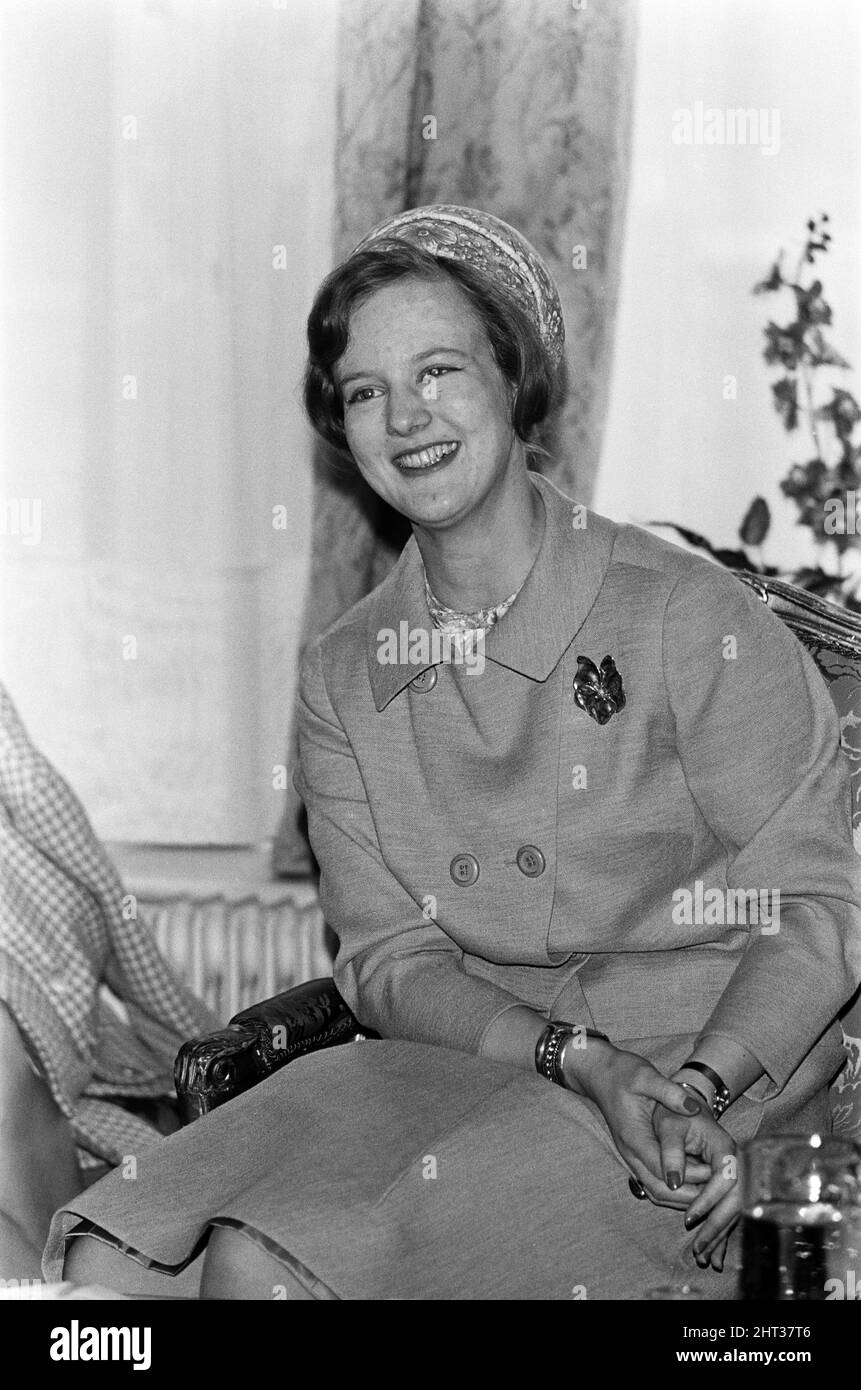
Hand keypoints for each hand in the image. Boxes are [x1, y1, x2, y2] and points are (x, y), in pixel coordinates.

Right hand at [567, 1041, 711, 1207]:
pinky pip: (653, 1183)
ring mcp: (631, 1157)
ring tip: (711, 1192)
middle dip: (688, 1196)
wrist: (599, 1074)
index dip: (687, 1176)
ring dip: (681, 1197)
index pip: (661, 1169)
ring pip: (655, 1191)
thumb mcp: (646, 1075)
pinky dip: (673, 1190)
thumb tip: (694, 1107)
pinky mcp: (635, 1156)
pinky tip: (695, 1183)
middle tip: (717, 1191)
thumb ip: (669, 1092)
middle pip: (659, 1189)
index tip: (713, 1175)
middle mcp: (630, 1152)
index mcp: (634, 1136)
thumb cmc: (622, 1073)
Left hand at [652, 1099, 740, 1271]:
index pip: (725, 1178)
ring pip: (731, 1211)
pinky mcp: (725, 1186)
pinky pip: (725, 1212)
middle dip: (717, 1226)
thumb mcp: (668, 1125)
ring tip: (702, 1257)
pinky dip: (719, 1232)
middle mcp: (735, 1164)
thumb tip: (672, 1182)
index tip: (689, 1217)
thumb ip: (670, 1151)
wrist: (686, 1105)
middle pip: (734, 1200)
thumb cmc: (675, 1113)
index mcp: (724, 1147)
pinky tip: (713, 1256)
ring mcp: (733, 1177)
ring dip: (718, 1235)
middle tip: (699, 1248)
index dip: (709, 1199)